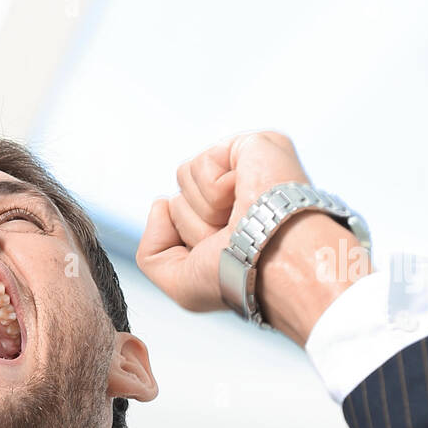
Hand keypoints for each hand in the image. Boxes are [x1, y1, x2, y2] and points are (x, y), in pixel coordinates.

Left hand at [135, 131, 368, 345]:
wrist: (276, 260)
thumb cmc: (239, 276)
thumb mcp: (180, 283)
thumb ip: (151, 252)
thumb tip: (160, 202)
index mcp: (228, 222)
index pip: (178, 220)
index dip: (192, 243)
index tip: (227, 257)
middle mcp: (237, 194)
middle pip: (177, 201)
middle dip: (196, 225)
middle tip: (233, 235)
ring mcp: (245, 167)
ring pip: (183, 179)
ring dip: (205, 209)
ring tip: (241, 217)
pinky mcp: (252, 144)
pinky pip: (199, 165)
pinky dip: (215, 189)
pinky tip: (247, 195)